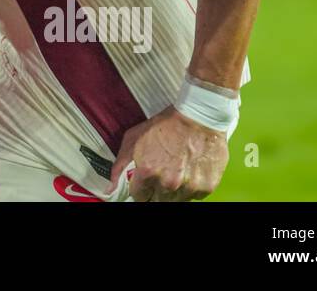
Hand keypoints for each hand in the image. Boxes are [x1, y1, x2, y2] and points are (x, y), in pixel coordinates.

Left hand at [109, 107, 227, 201]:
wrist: (199, 116)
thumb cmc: (166, 124)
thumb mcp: (134, 138)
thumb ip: (120, 165)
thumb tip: (111, 188)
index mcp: (147, 171)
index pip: (138, 196)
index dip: (140, 189)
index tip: (144, 185)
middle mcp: (167, 182)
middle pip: (157, 201)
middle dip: (156, 191)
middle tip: (161, 175)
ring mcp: (188, 186)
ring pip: (175, 201)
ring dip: (173, 191)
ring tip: (175, 171)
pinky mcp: (206, 187)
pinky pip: (193, 197)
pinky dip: (190, 188)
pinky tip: (189, 172)